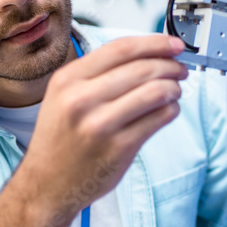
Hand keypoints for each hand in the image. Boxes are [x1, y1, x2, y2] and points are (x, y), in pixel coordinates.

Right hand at [22, 35, 187, 216]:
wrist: (47, 184)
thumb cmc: (60, 138)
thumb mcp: (64, 96)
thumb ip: (98, 73)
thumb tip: (147, 53)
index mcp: (68, 80)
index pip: (121, 49)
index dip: (154, 43)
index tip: (173, 44)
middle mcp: (81, 100)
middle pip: (142, 68)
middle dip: (170, 65)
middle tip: (180, 69)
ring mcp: (101, 125)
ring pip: (155, 91)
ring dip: (174, 87)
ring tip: (175, 90)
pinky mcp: (120, 147)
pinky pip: (159, 119)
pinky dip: (171, 110)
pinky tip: (168, 110)